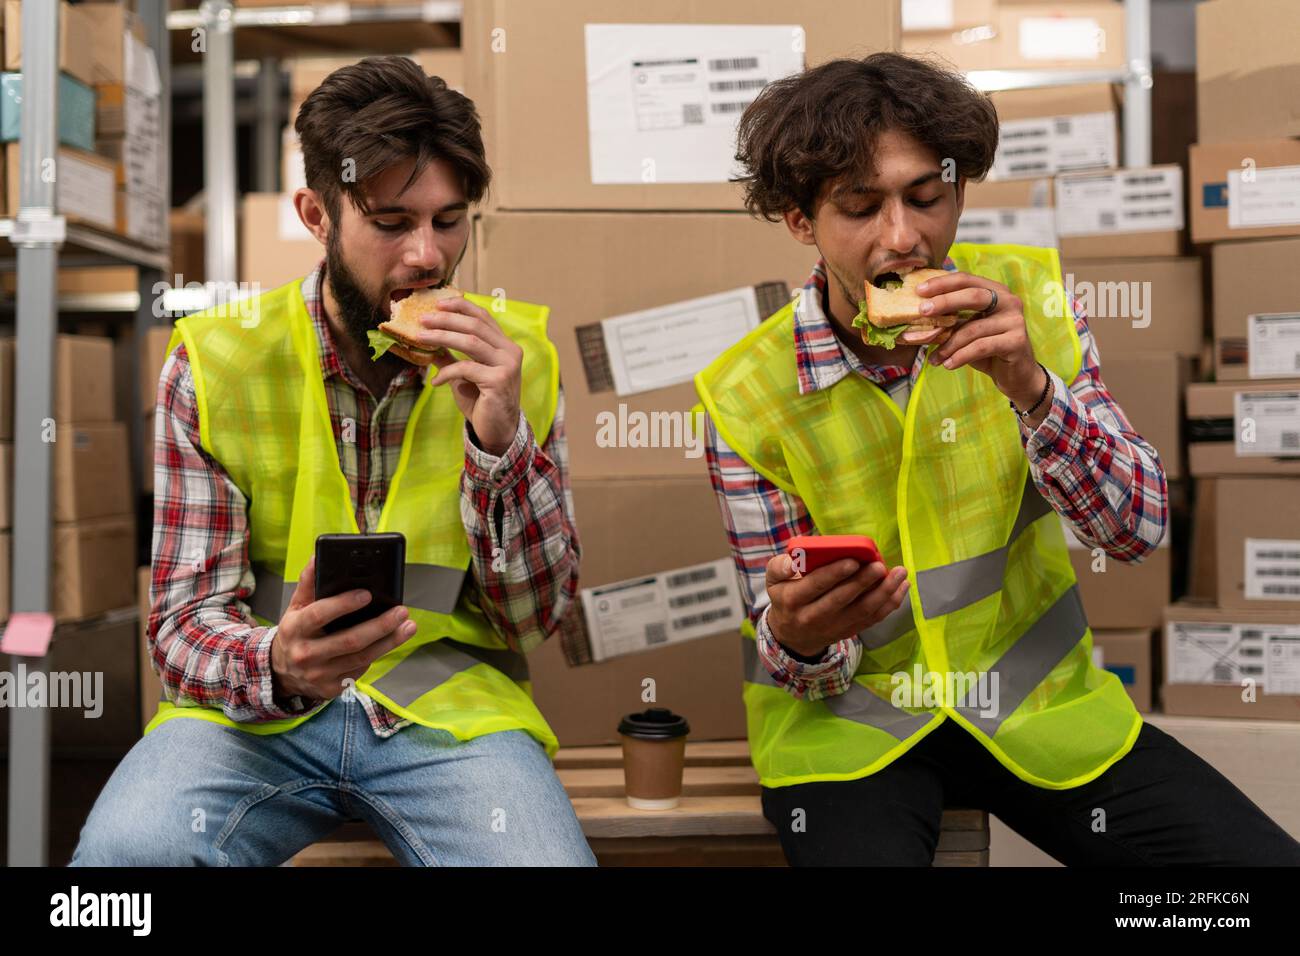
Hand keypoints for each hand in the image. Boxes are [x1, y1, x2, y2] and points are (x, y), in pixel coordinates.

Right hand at [270, 557, 418, 700]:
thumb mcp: (296, 608)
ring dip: (389, 641)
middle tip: (402, 611)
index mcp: (295, 629)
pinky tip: (390, 642)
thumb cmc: (295, 634)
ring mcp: (320, 674)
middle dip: (380, 625)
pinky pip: (361, 669)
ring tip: (408, 626)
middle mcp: (306, 654)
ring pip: (362, 657)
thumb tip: (318, 556)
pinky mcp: (332, 688)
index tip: (367, 594)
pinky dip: (377, 654)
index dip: (344, 604)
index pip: (320, 614)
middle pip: (350, 640)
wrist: (282, 673)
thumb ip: (308, 582)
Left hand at [412, 295, 523, 455]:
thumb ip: (449, 357)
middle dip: (446, 319)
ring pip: (470, 342)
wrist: (497, 430)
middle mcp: (510, 351)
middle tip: (422, 319)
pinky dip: (446, 373)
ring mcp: (507, 365)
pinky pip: (466, 368)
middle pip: (475, 325)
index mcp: (504, 345)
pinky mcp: (499, 381)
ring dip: (442, 337)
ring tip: (421, 338)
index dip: (461, 306)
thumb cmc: (482, 402)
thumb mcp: (462, 376)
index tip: (438, 303)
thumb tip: (426, 340)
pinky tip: (435, 381)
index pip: (483, 317)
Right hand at [765, 553, 909, 658]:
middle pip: (842, 600)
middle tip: (880, 565)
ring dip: (884, 592)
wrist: (792, 635)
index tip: (853, 560)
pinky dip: (890, 603)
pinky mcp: (849, 631)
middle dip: (863, 582)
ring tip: (899, 573)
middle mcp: (813, 617)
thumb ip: (779, 567)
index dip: (834, 574)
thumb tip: (793, 561)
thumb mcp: (773, 581)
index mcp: (792, 600)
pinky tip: (902, 587)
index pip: (815, 586)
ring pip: (862, 611)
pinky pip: (873, 619)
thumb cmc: (786, 597)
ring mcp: (834, 627)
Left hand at [915, 271, 1044, 410]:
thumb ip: (947, 322)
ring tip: (933, 358)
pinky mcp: (1017, 341)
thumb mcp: (964, 332)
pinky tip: (948, 364)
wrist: (1015, 374)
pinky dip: (961, 356)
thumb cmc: (986, 350)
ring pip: (973, 328)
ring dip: (948, 344)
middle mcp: (1008, 301)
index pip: (967, 279)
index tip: (919, 290)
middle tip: (922, 312)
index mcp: (995, 291)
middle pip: (973, 296)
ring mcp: (1015, 320)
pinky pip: (981, 347)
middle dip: (945, 302)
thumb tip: (913, 321)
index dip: (943, 283)